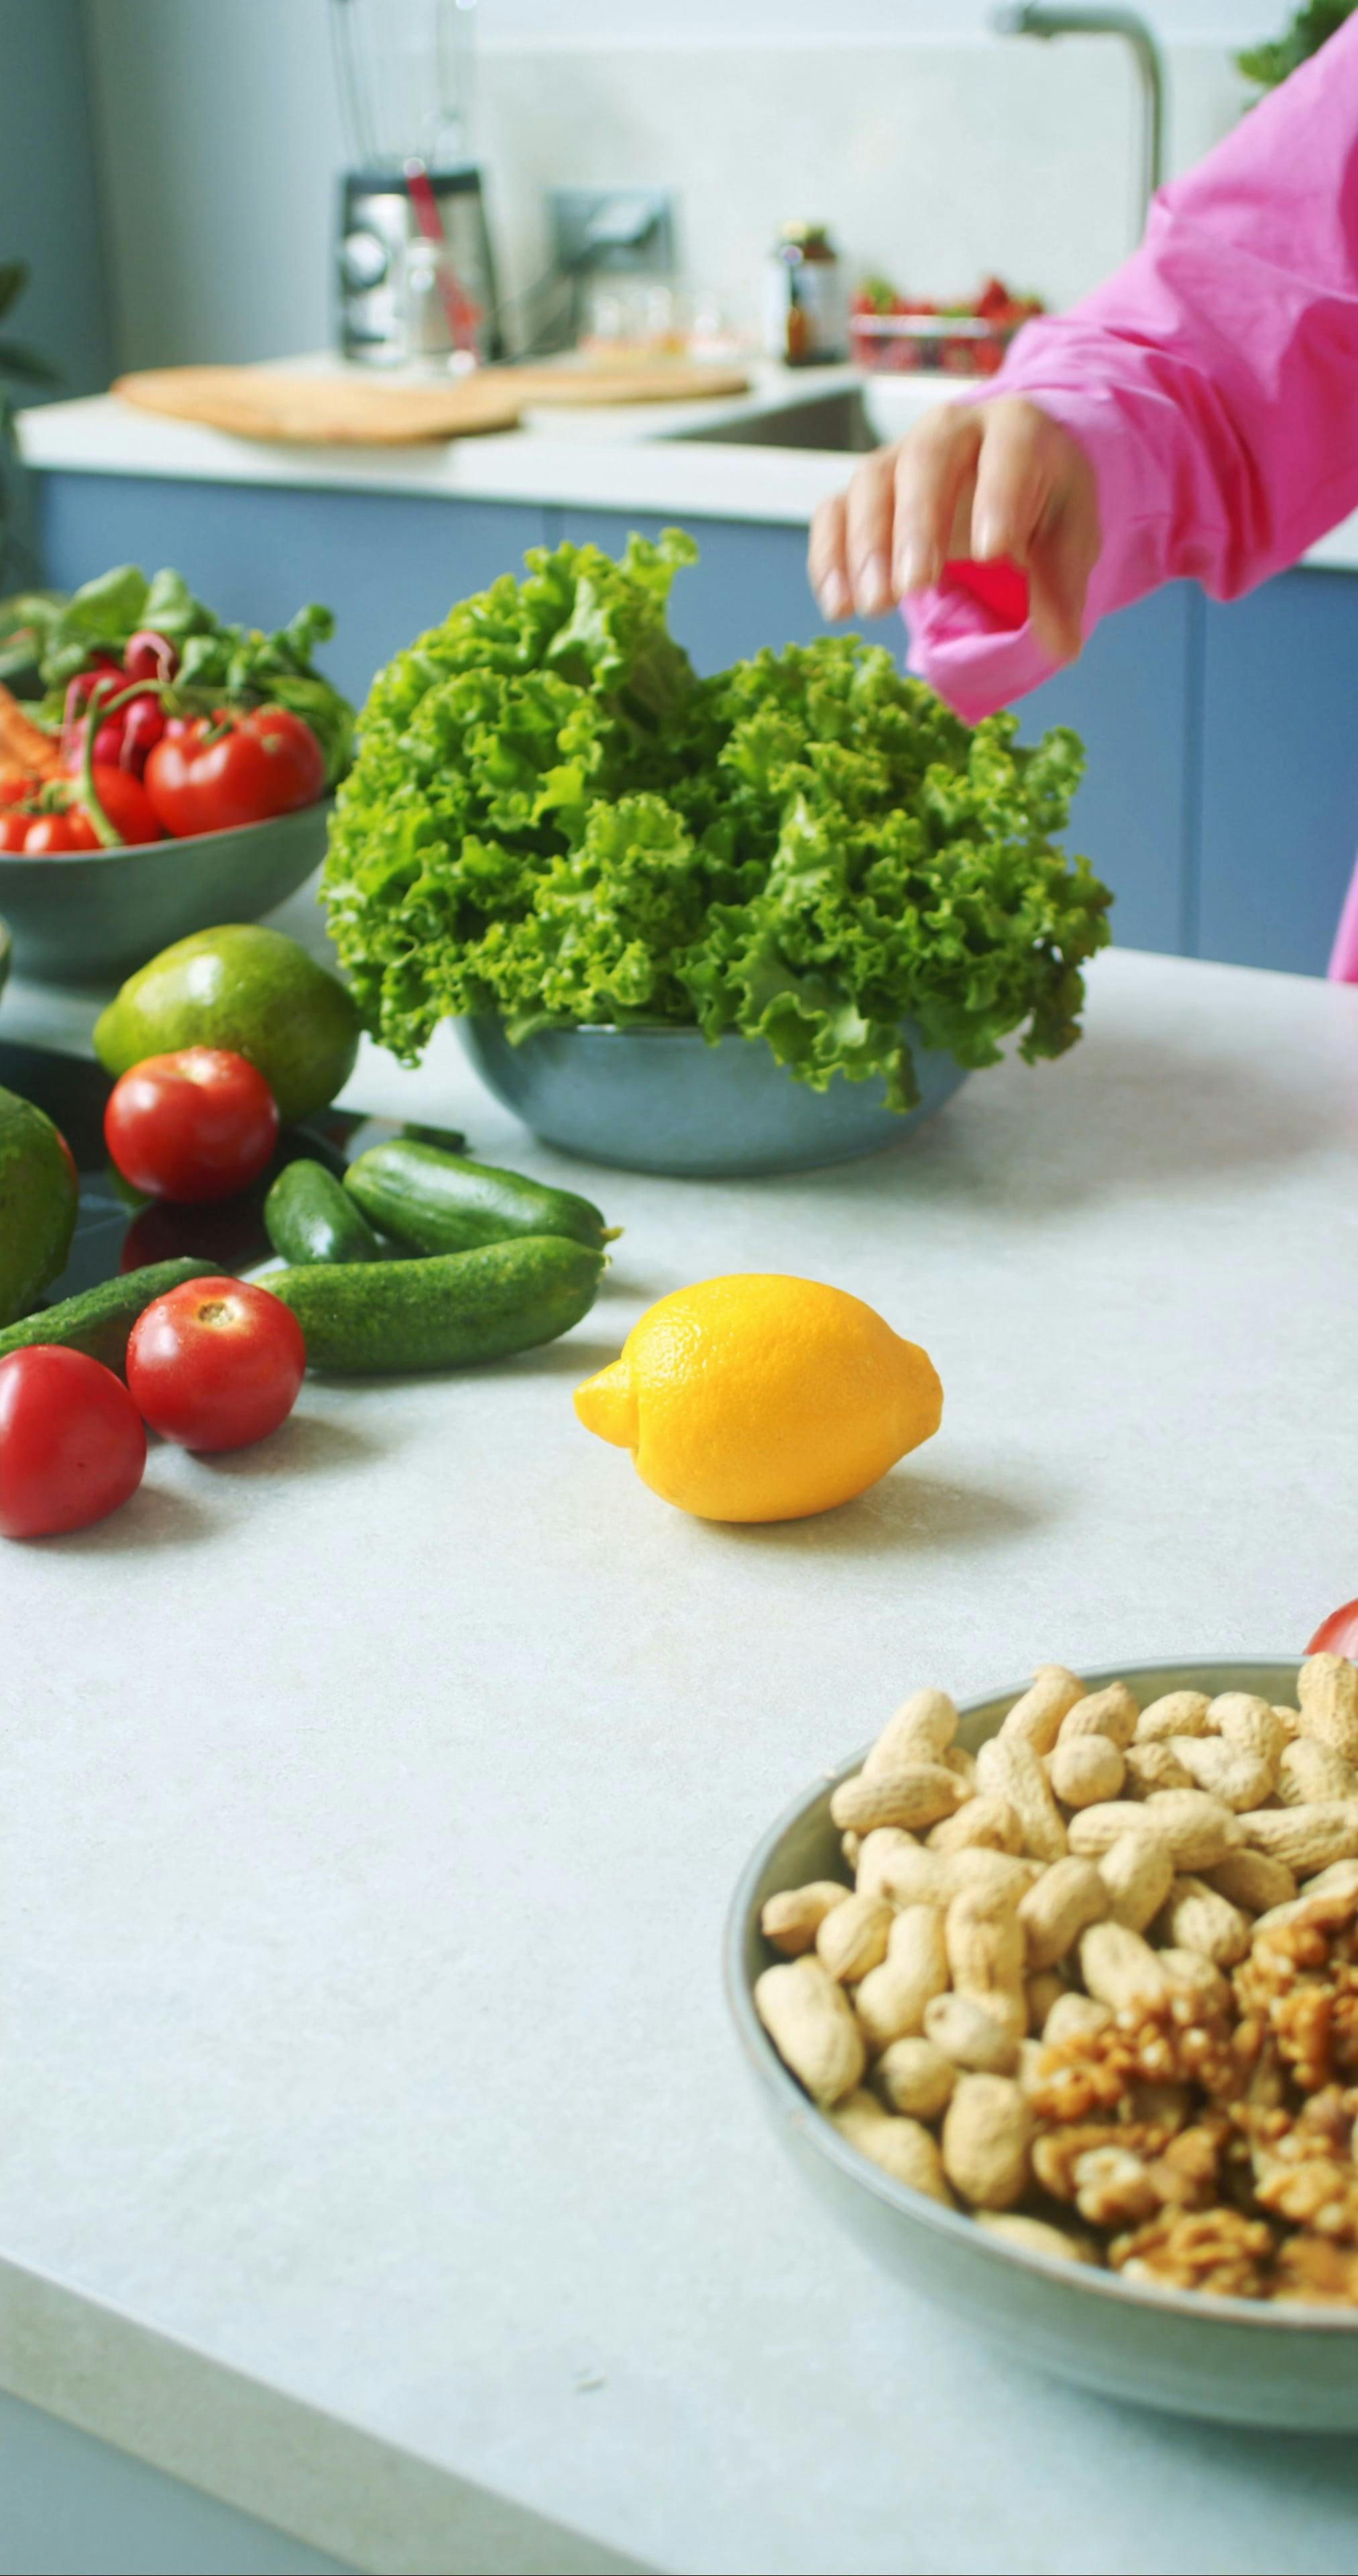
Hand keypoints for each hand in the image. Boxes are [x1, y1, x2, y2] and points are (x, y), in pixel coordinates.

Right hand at [807, 396, 1100, 665]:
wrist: (1006, 476)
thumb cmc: (1040, 503)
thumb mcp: (1069, 535)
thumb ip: (1062, 584)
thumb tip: (1059, 646)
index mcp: (1015, 429)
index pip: (1007, 452)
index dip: (998, 498)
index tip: (992, 553)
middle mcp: (951, 429)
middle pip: (924, 459)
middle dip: (916, 524)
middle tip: (914, 587)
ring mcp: (900, 456)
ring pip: (870, 483)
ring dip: (865, 548)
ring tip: (873, 607)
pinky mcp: (865, 490)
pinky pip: (833, 512)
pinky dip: (829, 559)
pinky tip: (838, 607)